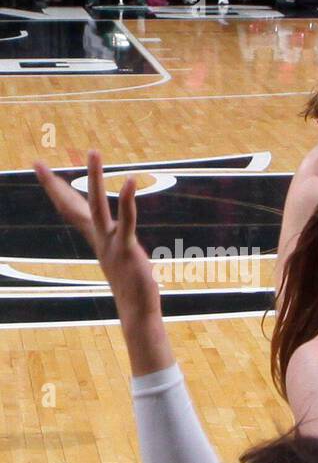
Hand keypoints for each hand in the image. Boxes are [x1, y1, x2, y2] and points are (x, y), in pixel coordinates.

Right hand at [35, 152, 156, 318]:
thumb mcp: (119, 259)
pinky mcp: (126, 248)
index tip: (42, 170)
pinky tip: (130, 181)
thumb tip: (112, 238)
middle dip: (54, 185)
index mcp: (96, 238)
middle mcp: (98, 237)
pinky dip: (127, 202)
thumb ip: (115, 245)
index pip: (72, 209)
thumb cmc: (132, 286)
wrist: (137, 311)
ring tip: (93, 152)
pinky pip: (126, 222)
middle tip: (36, 162)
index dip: (57, 190)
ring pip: (96, 205)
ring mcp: (109, 242)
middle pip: (72, 206)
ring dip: (95, 178)